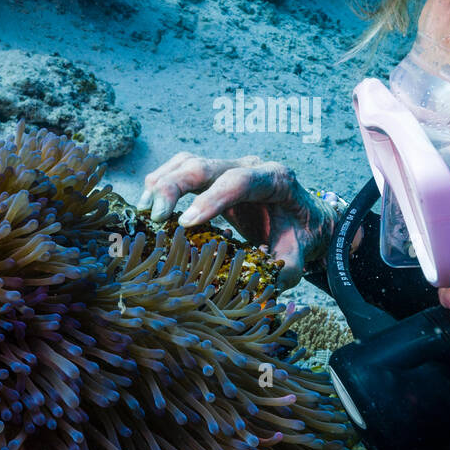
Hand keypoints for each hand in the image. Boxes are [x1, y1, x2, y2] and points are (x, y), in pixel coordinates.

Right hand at [137, 153, 338, 288]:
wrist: (305, 218)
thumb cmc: (300, 236)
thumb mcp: (298, 255)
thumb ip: (283, 270)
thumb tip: (260, 288)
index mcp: (276, 180)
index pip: (239, 181)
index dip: (212, 199)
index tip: (187, 223)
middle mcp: (249, 166)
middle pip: (206, 164)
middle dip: (175, 187)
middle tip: (155, 217)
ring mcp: (228, 167)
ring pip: (187, 161)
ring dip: (162, 182)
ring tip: (145, 210)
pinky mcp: (212, 175)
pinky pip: (181, 169)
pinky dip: (161, 182)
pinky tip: (148, 204)